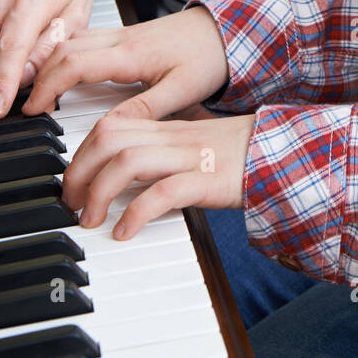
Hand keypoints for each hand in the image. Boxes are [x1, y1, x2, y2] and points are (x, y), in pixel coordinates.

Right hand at [23, 6, 228, 121]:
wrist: (229, 29)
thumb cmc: (210, 58)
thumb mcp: (182, 90)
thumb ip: (144, 109)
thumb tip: (108, 129)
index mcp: (131, 54)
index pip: (73, 64)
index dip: (47, 87)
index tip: (33, 109)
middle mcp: (121, 38)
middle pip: (63, 48)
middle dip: (39, 75)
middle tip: (30, 104)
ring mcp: (123, 33)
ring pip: (73, 39)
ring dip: (51, 62)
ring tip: (41, 91)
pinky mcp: (128, 34)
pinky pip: (86, 38)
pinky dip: (67, 53)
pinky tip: (66, 71)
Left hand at [62, 113, 255, 237]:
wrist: (286, 155)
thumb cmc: (241, 157)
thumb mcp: (194, 149)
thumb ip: (162, 154)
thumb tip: (124, 178)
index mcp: (168, 128)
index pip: (111, 125)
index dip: (81, 152)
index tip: (72, 182)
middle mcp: (174, 137)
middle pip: (109, 138)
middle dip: (79, 171)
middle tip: (71, 204)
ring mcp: (190, 156)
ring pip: (128, 160)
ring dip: (99, 192)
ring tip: (91, 220)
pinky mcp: (208, 180)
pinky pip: (162, 192)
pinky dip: (136, 213)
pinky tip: (124, 232)